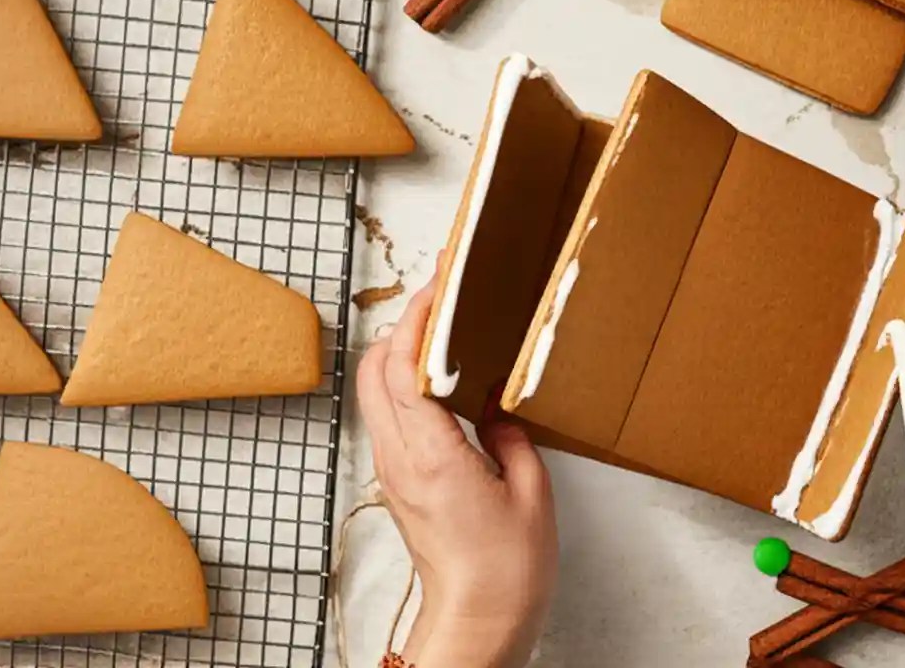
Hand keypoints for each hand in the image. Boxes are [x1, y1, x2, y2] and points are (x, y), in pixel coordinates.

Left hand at [357, 275, 557, 667]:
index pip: (405, 367)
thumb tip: (496, 405)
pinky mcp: (399, 482)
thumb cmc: (506, 571)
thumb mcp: (531, 491)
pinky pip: (389, 417)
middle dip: (400, 325)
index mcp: (432, 455)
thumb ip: (512, 434)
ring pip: (374, 391)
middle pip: (373, 370)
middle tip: (439, 299)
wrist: (477, 621)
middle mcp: (399, 459)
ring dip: (399, 353)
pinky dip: (404, 384)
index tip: (437, 285)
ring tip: (441, 330)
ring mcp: (393, 471)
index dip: (416, 318)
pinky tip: (439, 378)